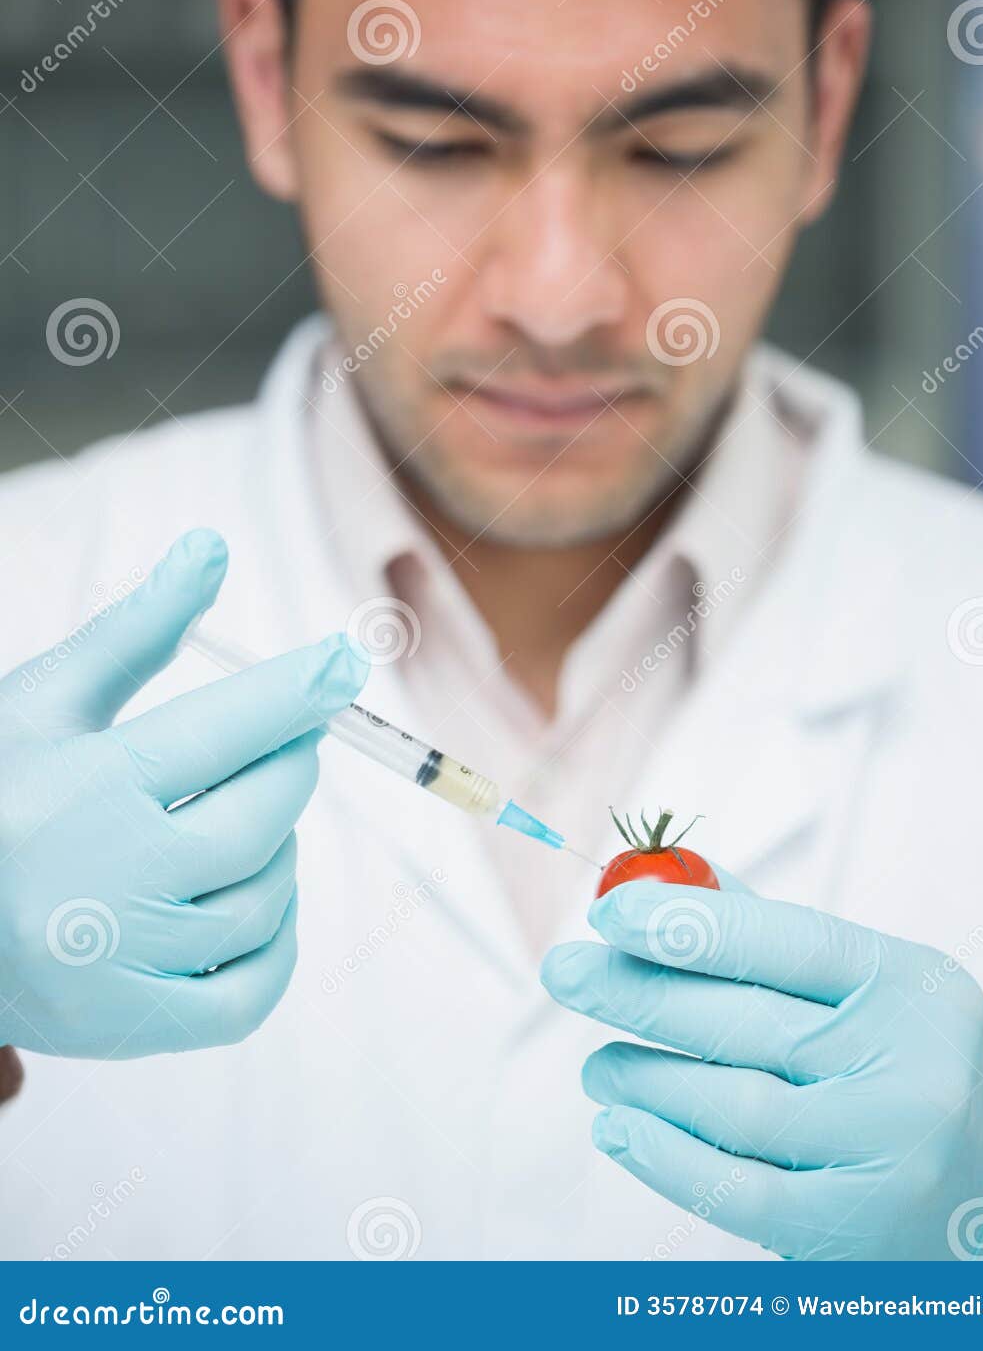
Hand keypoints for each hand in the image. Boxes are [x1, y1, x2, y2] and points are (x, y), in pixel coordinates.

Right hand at [0, 529, 366, 1058]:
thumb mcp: (45, 703)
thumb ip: (135, 629)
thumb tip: (212, 547)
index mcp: (86, 788)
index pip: (224, 731)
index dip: (296, 692)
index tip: (345, 662)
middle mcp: (107, 881)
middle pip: (258, 818)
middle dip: (288, 766)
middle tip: (288, 739)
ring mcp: (118, 965)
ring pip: (261, 902)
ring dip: (280, 849)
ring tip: (253, 814)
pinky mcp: (124, 1028)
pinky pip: (245, 997)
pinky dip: (275, 945)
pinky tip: (261, 898)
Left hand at [541, 874, 982, 1259]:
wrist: (971, 1206)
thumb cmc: (886, 1066)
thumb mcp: (856, 991)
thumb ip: (762, 933)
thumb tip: (652, 877)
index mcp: (911, 983)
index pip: (789, 940)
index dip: (690, 924)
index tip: (607, 912)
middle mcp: (913, 1063)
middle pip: (747, 1021)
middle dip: (639, 994)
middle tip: (565, 972)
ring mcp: (889, 1151)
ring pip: (734, 1105)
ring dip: (644, 1080)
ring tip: (597, 1067)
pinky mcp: (855, 1228)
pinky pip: (737, 1189)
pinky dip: (664, 1157)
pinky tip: (618, 1128)